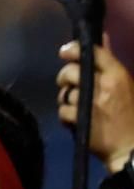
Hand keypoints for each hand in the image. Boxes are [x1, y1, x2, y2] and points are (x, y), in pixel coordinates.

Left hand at [58, 39, 133, 167]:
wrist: (132, 149)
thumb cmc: (132, 116)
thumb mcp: (126, 86)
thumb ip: (109, 67)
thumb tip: (98, 40)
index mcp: (117, 76)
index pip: (93, 53)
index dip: (74, 49)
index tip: (65, 51)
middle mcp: (102, 86)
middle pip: (70, 72)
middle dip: (65, 77)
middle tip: (70, 84)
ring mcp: (89, 103)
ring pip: (64, 93)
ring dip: (67, 99)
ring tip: (78, 107)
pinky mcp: (79, 119)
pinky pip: (62, 111)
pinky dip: (66, 116)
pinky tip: (76, 120)